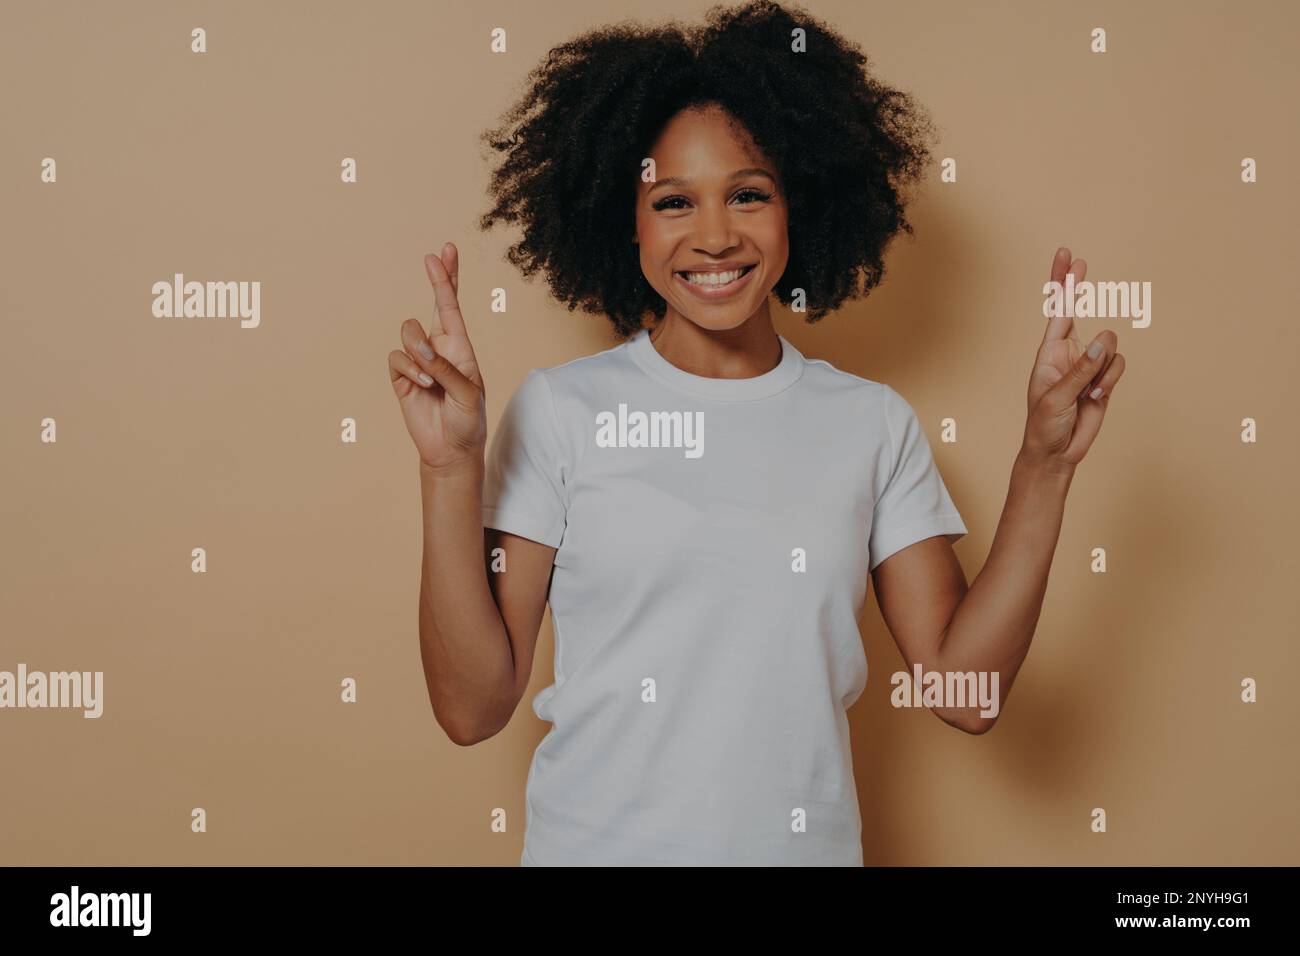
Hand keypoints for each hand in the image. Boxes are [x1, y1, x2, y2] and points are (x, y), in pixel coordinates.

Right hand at [387, 243, 486, 473]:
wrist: (451, 450)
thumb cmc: (468, 421)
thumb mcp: (469, 394)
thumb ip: (447, 369)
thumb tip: (422, 348)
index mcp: (460, 348)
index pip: (453, 307)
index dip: (448, 279)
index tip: (446, 251)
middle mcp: (439, 349)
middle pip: (430, 306)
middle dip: (436, 280)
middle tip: (432, 258)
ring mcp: (418, 361)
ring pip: (408, 332)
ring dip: (420, 352)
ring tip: (433, 379)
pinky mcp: (401, 377)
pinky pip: (396, 358)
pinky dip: (409, 370)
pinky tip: (422, 386)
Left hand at [1022, 247, 1126, 469]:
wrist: (1058, 452)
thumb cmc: (1045, 424)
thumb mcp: (1057, 398)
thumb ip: (1081, 370)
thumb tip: (1103, 342)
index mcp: (1050, 352)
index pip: (1057, 311)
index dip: (1062, 283)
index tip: (1067, 256)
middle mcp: (1069, 352)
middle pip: (1080, 311)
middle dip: (1079, 288)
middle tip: (1080, 262)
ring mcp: (1089, 364)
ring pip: (1109, 346)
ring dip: (1100, 369)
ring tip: (1085, 393)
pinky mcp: (1104, 378)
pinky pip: (1118, 366)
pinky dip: (1109, 382)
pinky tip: (1095, 398)